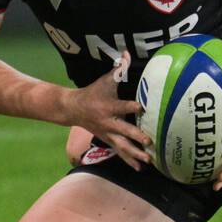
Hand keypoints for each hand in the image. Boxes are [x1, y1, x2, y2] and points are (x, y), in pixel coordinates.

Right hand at [61, 52, 151, 169]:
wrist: (72, 109)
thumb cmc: (93, 92)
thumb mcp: (104, 80)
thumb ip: (118, 68)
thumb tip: (127, 53)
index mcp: (108, 106)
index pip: (121, 105)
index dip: (131, 106)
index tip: (142, 106)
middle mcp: (109, 122)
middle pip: (124, 130)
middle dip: (136, 136)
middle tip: (149, 141)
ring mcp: (108, 133)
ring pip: (123, 146)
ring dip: (135, 154)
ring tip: (148, 160)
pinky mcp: (108, 140)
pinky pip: (120, 152)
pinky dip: (130, 161)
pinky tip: (141, 168)